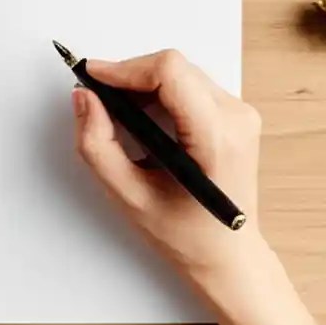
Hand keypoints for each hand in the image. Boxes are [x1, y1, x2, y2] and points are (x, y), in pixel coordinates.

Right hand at [71, 49, 262, 280]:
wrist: (230, 256)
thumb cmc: (188, 236)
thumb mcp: (131, 198)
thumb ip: (99, 146)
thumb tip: (85, 99)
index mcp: (216, 138)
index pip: (169, 72)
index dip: (125, 69)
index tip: (93, 78)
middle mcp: (236, 118)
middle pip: (173, 68)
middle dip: (129, 78)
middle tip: (99, 102)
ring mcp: (241, 114)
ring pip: (180, 72)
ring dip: (143, 86)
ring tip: (119, 115)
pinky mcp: (236, 115)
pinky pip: (191, 84)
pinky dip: (160, 93)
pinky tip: (143, 121)